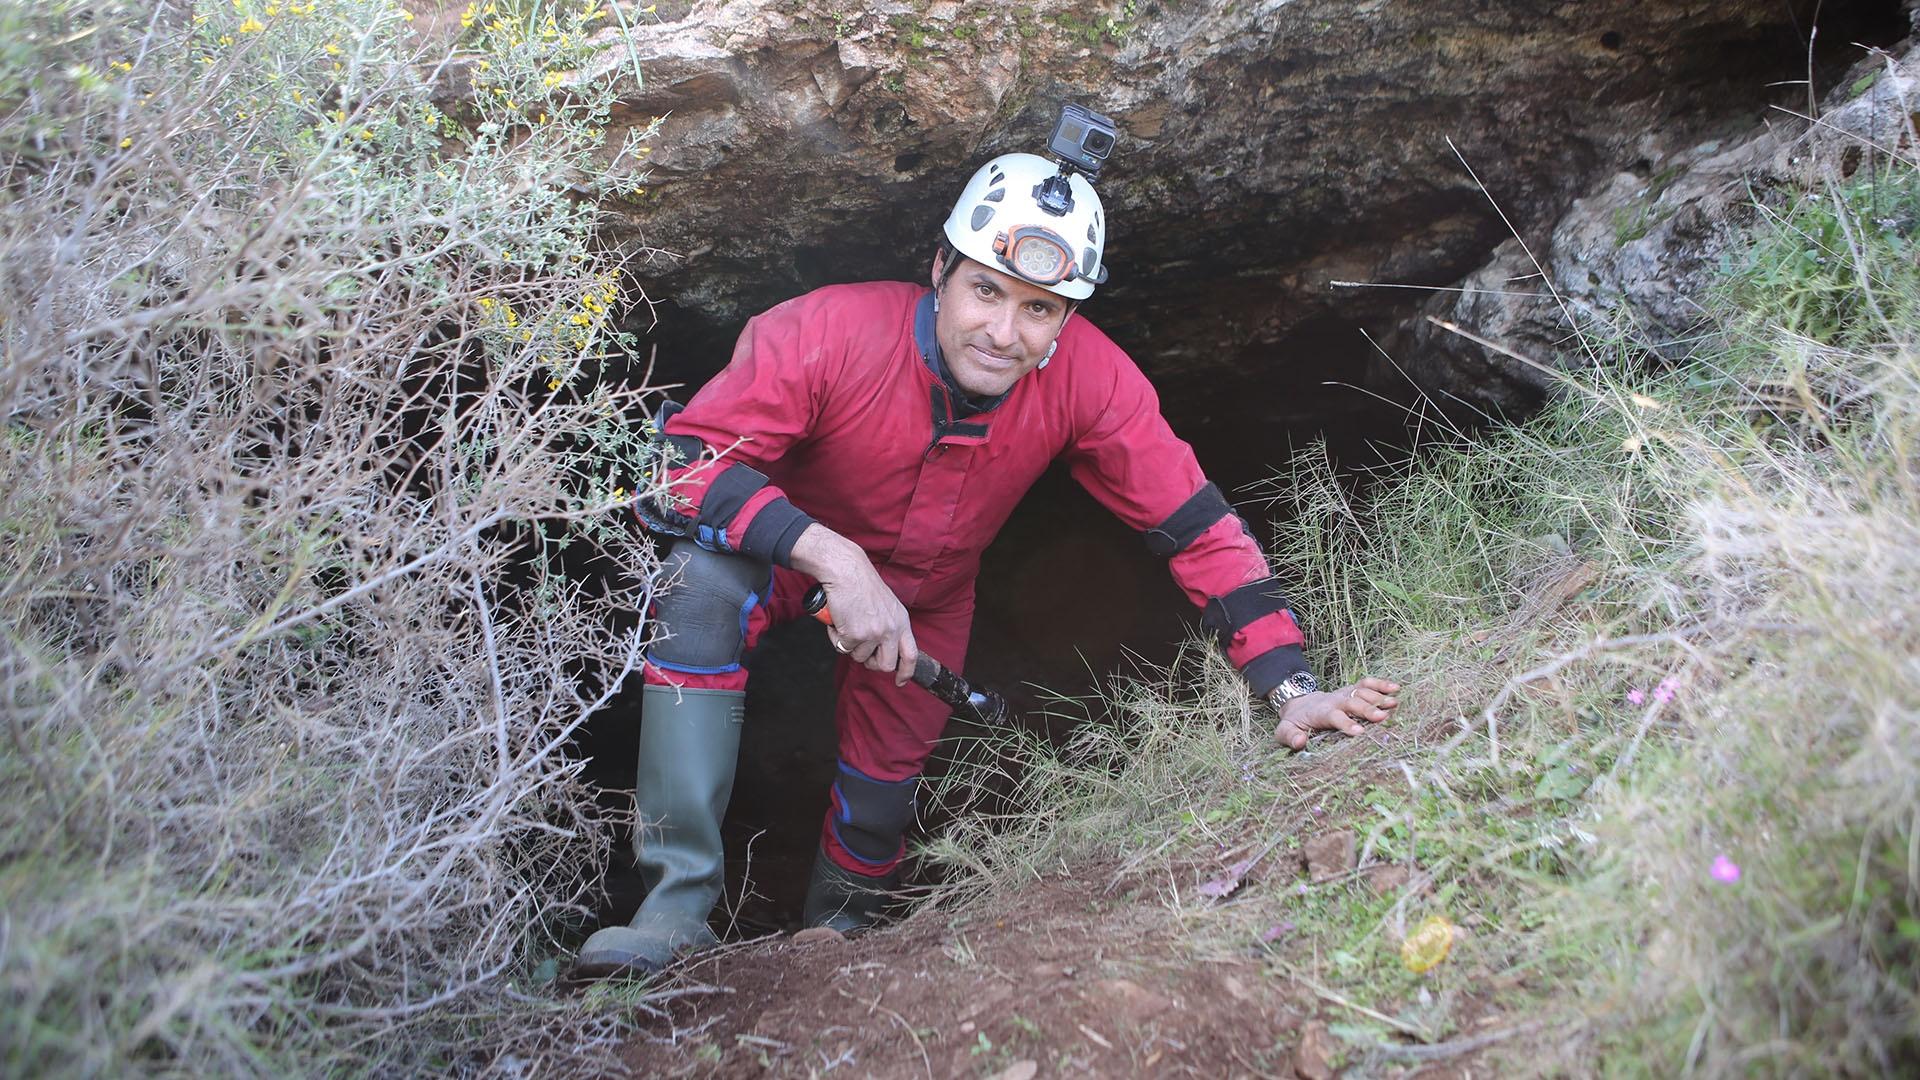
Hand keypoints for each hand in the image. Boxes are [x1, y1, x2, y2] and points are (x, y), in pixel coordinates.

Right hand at [788, 524, 918, 685]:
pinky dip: (836, 638)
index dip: (906, 672)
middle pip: (886, 665)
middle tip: (860, 649)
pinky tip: (838, 620)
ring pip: (860, 657)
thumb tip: (882, 649)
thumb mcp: (886, 606)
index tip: (900, 681)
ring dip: (850, 646)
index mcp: (901, 621)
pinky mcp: (855, 635)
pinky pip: (843, 648)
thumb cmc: (861, 584)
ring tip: (847, 623)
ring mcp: (874, 634)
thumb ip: (889, 626)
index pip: (911, 654)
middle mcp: (891, 629)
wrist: (846, 571)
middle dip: (871, 663)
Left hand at [1272, 677, 1400, 750]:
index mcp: (1320, 713)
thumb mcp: (1285, 731)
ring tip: (1394, 704)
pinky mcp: (1352, 690)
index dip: (1346, 723)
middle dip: (1367, 709)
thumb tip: (1300, 742)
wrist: (1300, 704)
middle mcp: (1334, 701)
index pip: (1333, 716)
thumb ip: (1290, 737)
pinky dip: (1381, 684)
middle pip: (1352, 703)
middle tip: (1383, 718)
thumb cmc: (1295, 722)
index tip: (1359, 732)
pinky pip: (1366, 684)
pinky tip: (1396, 688)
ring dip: (1378, 697)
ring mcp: (1344, 694)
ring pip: (1362, 692)